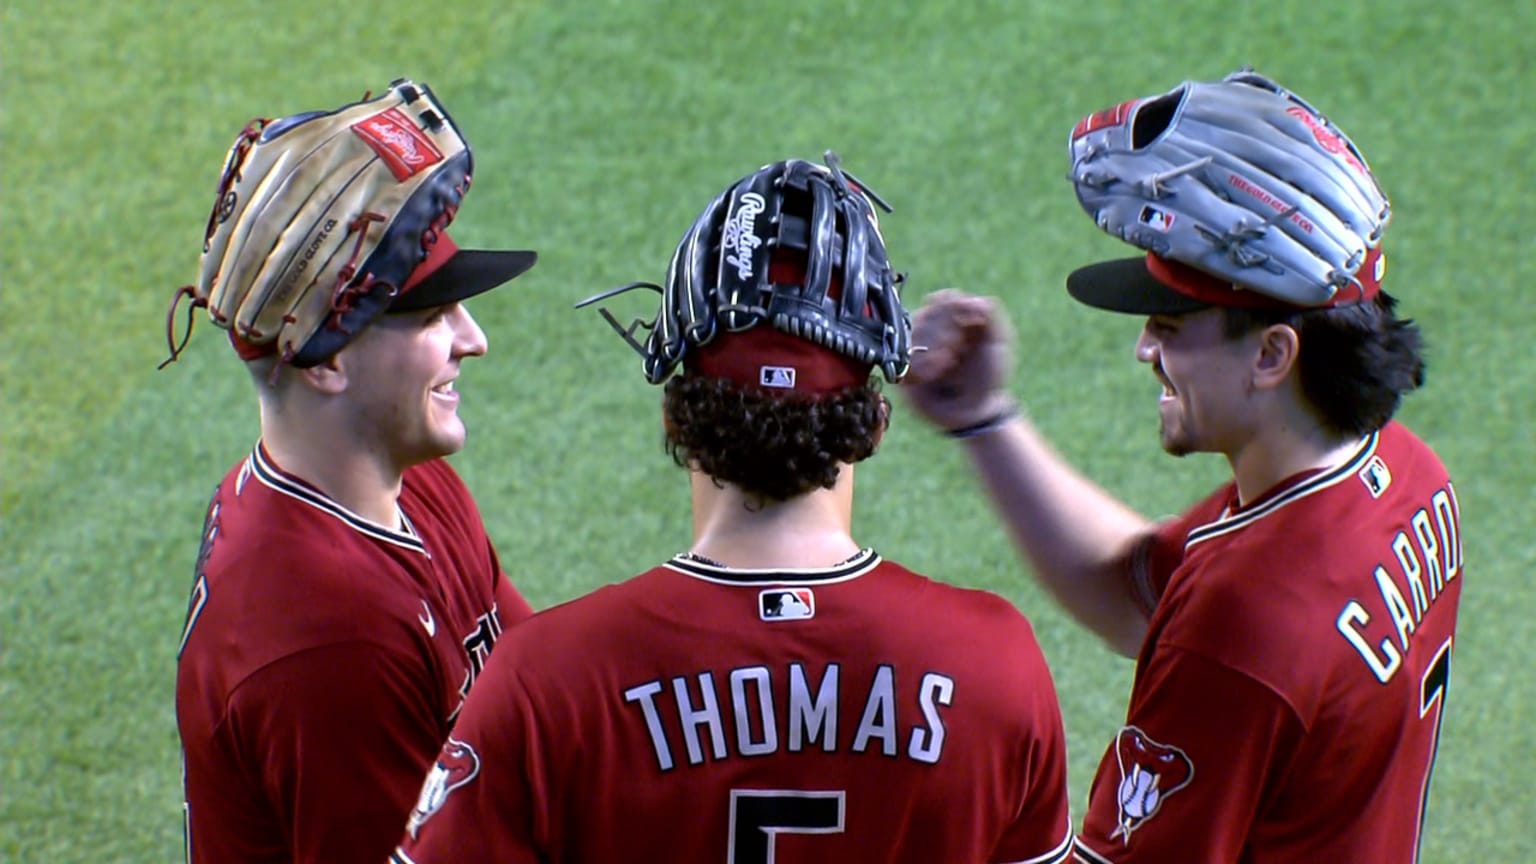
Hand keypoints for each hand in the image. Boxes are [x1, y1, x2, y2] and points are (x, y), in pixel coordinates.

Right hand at [900, 289, 1015, 431]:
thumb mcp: (997, 344)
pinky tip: (931, 375)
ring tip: (946, 366)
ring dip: (932, 349)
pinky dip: (918, 365)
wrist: (974, 412)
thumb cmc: (986, 377)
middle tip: (958, 352)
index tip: (968, 326)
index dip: (953, 309)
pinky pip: (902, 358)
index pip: (945, 299)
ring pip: (913, 334)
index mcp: (954, 320)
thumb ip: (990, 314)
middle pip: (927, 314)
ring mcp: (915, 350)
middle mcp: (931, 331)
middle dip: (945, 332)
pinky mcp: (904, 369)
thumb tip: (969, 299)